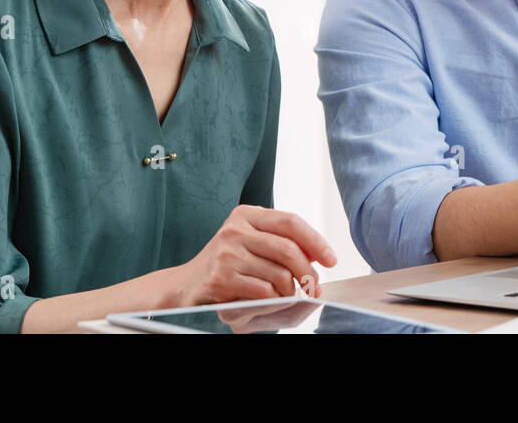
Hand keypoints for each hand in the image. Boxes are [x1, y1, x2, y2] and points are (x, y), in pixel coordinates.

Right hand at [175, 205, 337, 307]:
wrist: (185, 286)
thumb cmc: (228, 266)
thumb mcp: (253, 245)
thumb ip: (283, 244)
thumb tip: (318, 255)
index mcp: (246, 215)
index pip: (290, 222)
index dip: (316, 241)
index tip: (331, 259)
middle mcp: (235, 230)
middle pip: (288, 249)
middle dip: (308, 272)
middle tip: (314, 288)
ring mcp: (225, 253)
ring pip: (278, 274)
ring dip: (290, 292)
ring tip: (287, 296)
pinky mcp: (220, 278)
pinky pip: (263, 292)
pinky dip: (274, 301)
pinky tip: (269, 302)